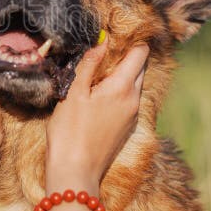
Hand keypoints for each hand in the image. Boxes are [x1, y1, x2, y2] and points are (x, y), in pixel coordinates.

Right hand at [45, 37, 148, 192]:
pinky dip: (118, 92)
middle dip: (125, 57)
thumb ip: (89, 65)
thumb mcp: (74, 93)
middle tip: (101, 54)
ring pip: (134, 85)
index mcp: (123, 88)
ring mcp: (132, 116)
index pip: (140, 54)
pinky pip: (128, 101)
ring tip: (95, 75)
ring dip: (120, 75)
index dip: (129, 41)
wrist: (76, 173)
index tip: (112, 37)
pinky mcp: (126, 128)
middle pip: (139, 68)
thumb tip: (102, 43)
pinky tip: (97, 97)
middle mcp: (134, 100)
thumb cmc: (70, 132)